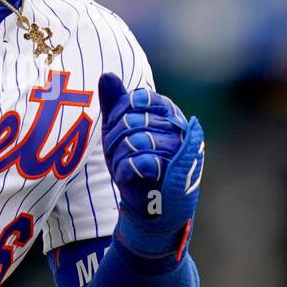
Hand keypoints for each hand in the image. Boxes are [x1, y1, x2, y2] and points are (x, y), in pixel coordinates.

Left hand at [97, 73, 204, 258]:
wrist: (149, 210)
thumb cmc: (136, 168)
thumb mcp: (120, 133)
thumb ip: (115, 105)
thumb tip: (106, 76)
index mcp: (169, 113)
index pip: (138, 98)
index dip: (120, 114)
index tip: (119, 130)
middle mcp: (180, 128)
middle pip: (132, 119)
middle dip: (115, 139)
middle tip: (119, 155)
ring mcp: (180, 150)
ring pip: (134, 140)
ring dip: (120, 157)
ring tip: (126, 168)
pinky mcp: (175, 174)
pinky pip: (139, 161)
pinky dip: (125, 171)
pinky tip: (128, 178)